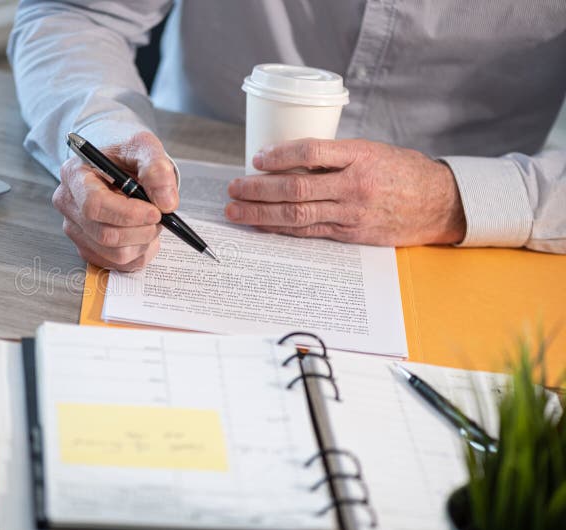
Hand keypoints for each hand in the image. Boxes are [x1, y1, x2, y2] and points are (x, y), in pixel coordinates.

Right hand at [53, 131, 177, 270]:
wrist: (117, 166)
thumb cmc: (125, 156)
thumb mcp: (144, 148)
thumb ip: (156, 169)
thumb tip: (167, 203)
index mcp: (74, 175)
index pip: (94, 205)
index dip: (128, 214)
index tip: (155, 212)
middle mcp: (68, 204)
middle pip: (105, 235)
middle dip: (142, 231)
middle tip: (160, 217)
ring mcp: (76, 230)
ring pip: (114, 254)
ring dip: (143, 243)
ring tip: (152, 222)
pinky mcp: (88, 248)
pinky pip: (119, 265)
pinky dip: (140, 253)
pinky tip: (144, 234)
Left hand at [225, 138, 465, 245]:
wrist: (439, 203)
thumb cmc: (402, 171)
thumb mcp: (372, 150)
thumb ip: (335, 156)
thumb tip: (287, 158)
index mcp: (359, 156)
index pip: (311, 151)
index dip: (279, 155)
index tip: (257, 158)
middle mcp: (353, 185)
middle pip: (295, 187)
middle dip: (258, 189)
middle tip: (233, 187)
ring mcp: (351, 213)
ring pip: (297, 213)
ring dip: (261, 213)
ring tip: (236, 210)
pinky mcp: (350, 234)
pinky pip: (309, 232)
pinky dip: (281, 229)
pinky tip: (261, 225)